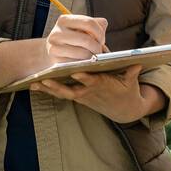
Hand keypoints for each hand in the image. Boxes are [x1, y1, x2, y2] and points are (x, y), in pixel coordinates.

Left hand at [31, 64, 159, 124]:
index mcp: (102, 85)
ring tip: (34, 83)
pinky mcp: (78, 98)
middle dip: (58, 86)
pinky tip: (35, 86)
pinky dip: (48, 91)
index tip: (75, 72)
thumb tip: (137, 60)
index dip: (83, 77)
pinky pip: (62, 95)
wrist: (124, 110)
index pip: (91, 80)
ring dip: (48, 89)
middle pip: (71, 89)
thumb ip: (132, 71)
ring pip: (63, 93)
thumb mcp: (132, 81)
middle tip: (45, 80)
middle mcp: (89, 91)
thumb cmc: (128, 91)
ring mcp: (82, 96)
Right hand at [46, 14, 106, 62]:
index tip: (101, 40)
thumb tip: (103, 27)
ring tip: (93, 57)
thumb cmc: (73, 39)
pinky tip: (85, 63)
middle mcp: (57, 33)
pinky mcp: (56, 62)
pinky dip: (85, 65)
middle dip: (98, 47)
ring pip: (83, 53)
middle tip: (99, 52)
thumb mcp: (81, 28)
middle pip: (86, 40)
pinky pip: (78, 64)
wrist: (53, 53)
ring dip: (93, 57)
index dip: (100, 33)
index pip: (89, 23)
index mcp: (64, 20)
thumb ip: (96, 24)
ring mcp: (54, 48)